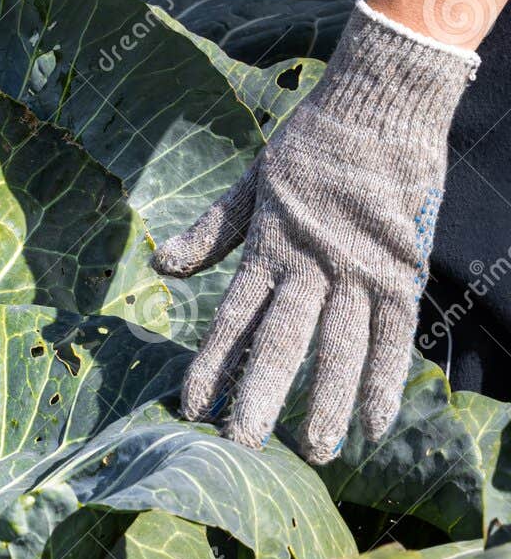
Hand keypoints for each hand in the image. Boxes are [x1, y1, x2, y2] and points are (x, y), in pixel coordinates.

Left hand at [153, 0, 478, 462]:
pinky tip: (376, 424)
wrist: (379, 107)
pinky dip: (387, 379)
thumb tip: (160, 266)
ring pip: (341, 347)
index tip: (192, 406)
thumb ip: (209, 232)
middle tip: (243, 444)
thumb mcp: (249, 186)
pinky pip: (395, 334)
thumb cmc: (308, 148)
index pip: (233, 318)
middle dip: (261, 395)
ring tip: (315, 450)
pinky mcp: (400, 270)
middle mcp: (312, 267)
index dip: (212, 363)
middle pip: (283, 341)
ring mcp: (359, 271)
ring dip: (327, 402)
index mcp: (269, 248)